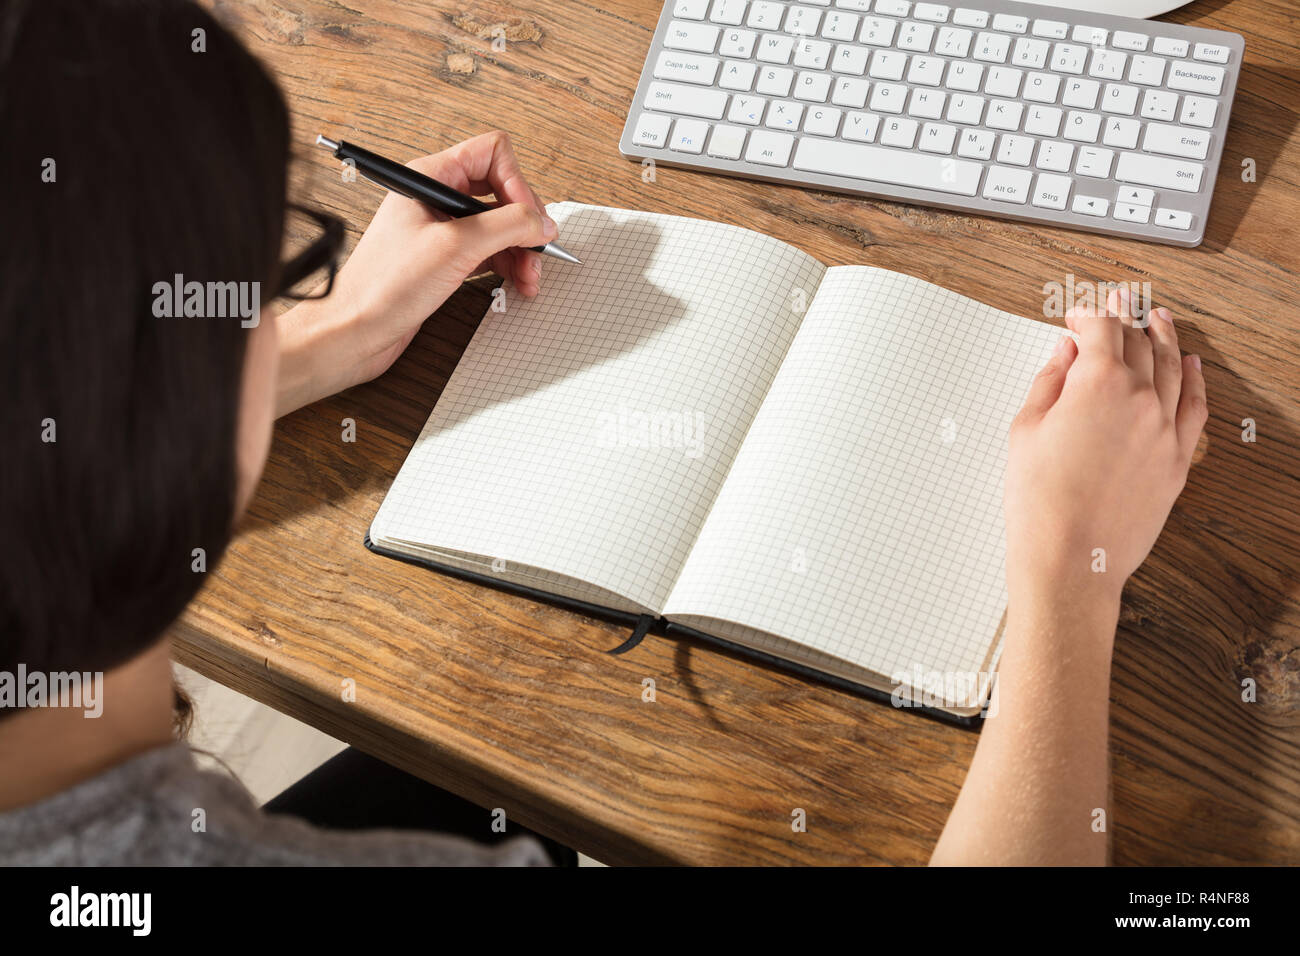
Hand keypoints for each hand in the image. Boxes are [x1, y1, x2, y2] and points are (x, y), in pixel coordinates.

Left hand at [276, 131, 556, 414]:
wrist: (355, 331)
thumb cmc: (383, 287)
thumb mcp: (455, 248)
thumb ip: (506, 227)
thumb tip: (542, 221)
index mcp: (429, 178)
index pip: (491, 155)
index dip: (517, 184)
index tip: (529, 219)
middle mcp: (436, 199)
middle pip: (500, 193)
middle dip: (524, 223)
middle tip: (537, 251)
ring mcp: (441, 230)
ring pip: (498, 226)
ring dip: (521, 249)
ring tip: (530, 277)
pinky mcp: (445, 260)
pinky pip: (489, 252)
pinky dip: (508, 266)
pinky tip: (518, 283)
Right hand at [1004, 287, 1206, 609]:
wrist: (1070, 557)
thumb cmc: (1040, 502)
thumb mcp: (1025, 430)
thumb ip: (1049, 382)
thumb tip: (1065, 355)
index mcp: (1097, 383)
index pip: (1102, 330)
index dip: (1089, 315)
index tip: (1078, 316)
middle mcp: (1139, 398)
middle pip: (1139, 343)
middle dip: (1126, 318)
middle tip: (1121, 302)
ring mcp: (1164, 429)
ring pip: (1172, 368)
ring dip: (1165, 338)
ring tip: (1160, 319)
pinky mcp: (1177, 459)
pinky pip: (1195, 408)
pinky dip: (1195, 382)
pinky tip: (1192, 366)